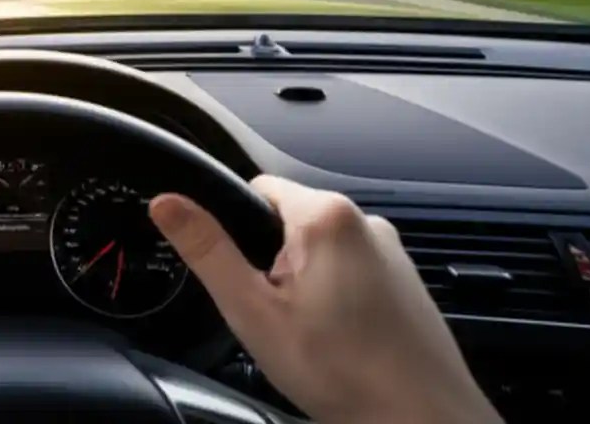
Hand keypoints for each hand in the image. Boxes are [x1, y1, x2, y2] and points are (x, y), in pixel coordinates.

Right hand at [149, 176, 501, 423]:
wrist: (422, 421)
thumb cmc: (345, 373)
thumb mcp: (253, 313)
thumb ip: (208, 251)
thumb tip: (167, 204)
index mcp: (325, 216)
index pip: (257, 188)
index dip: (239, 234)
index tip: (247, 279)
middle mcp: (365, 222)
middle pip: (288, 224)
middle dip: (273, 267)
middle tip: (279, 318)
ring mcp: (391, 251)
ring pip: (319, 254)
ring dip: (305, 286)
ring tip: (313, 337)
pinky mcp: (405, 281)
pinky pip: (350, 275)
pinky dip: (336, 301)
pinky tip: (341, 343)